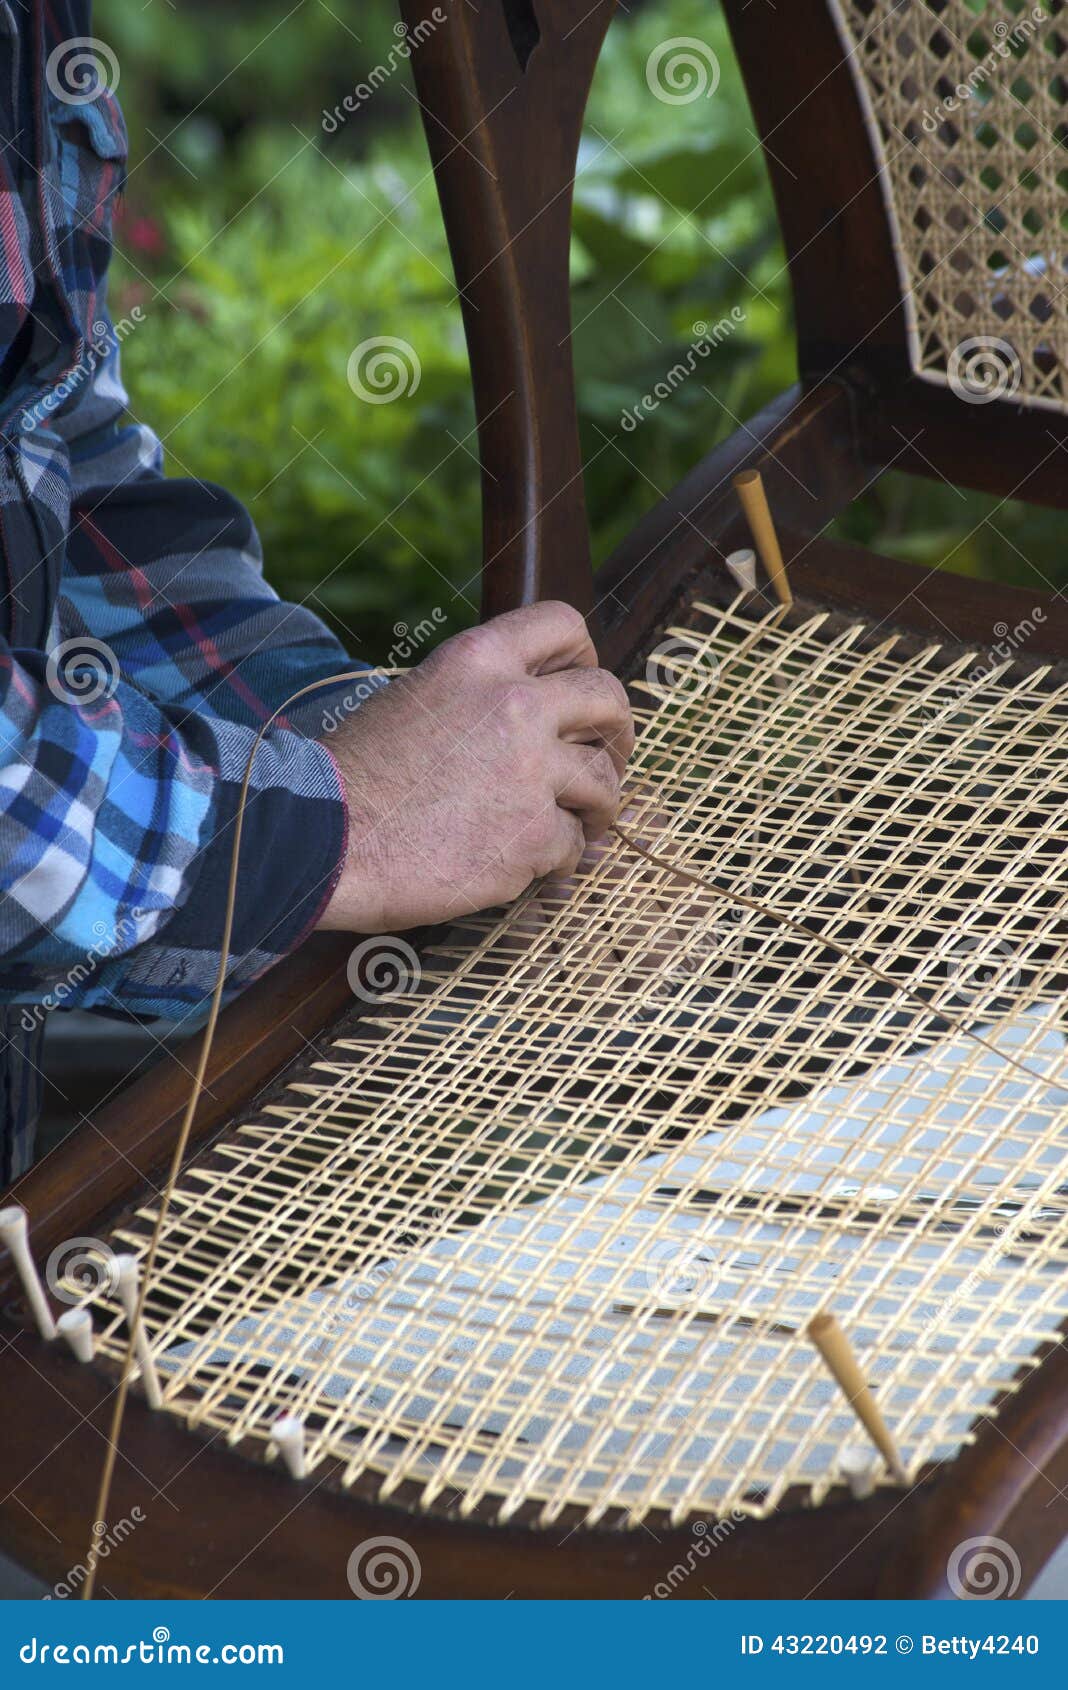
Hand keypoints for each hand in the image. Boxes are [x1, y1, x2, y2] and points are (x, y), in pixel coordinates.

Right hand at [317, 602, 634, 932]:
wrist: (319, 838)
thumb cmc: (352, 777)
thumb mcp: (413, 699)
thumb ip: (474, 695)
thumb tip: (522, 712)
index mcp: (478, 659)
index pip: (564, 623)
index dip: (584, 657)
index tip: (580, 693)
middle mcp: (514, 704)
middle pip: (609, 698)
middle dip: (617, 734)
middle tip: (607, 760)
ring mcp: (530, 771)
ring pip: (605, 782)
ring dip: (596, 808)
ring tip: (575, 827)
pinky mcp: (532, 835)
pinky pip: (574, 846)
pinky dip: (558, 861)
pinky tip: (529, 865)